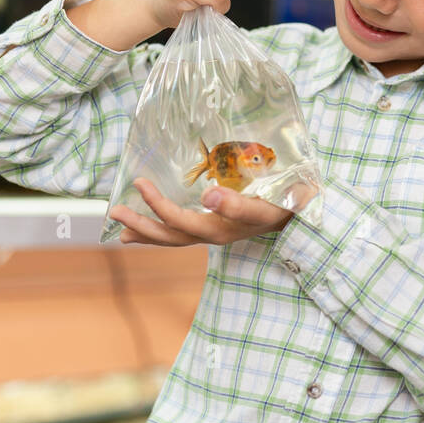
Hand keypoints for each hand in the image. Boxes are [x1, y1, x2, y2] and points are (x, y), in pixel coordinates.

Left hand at [111, 177, 305, 246]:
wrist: (309, 215)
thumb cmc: (293, 204)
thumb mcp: (272, 202)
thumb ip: (240, 202)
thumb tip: (208, 196)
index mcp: (225, 229)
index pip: (184, 222)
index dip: (159, 205)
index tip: (139, 183)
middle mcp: (217, 236)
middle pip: (171, 236)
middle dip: (142, 224)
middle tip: (114, 211)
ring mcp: (217, 234)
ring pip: (174, 239)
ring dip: (146, 232)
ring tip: (120, 226)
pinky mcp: (218, 229)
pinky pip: (182, 235)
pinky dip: (159, 233)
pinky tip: (143, 231)